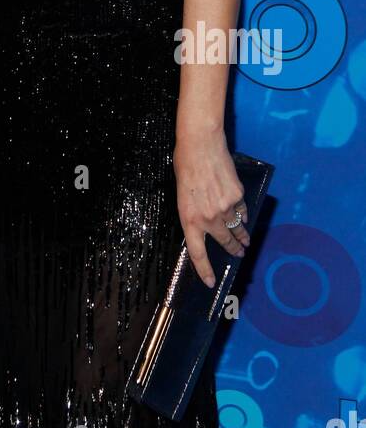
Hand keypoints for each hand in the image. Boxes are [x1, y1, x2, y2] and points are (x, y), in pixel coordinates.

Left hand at [173, 128, 249, 286]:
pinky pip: (241, 211)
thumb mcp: (182, 195)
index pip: (198, 253)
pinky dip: (243, 216)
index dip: (204, 270)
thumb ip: (194, 212)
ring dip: (242, 237)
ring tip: (245, 243)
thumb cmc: (185, 166)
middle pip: (223, 242)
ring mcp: (225, 208)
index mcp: (189, 219)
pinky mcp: (237, 196)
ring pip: (236, 229)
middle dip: (232, 250)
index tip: (209, 282)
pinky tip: (244, 219)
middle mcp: (209, 218)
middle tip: (238, 254)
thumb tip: (206, 222)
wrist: (200, 145)